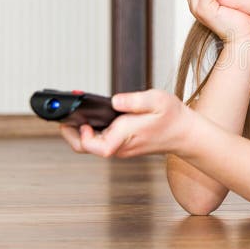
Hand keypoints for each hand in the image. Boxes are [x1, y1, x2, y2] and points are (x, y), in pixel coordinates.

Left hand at [58, 89, 193, 157]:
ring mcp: (121, 147)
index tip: (82, 122)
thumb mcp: (157, 101)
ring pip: (93, 145)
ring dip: (80, 131)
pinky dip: (91, 131)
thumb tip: (114, 101)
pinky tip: (90, 117)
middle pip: (87, 148)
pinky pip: (101, 141)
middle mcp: (121, 146)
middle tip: (64, 117)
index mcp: (126, 136)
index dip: (83, 137)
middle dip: (71, 134)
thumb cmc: (172, 117)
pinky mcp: (122, 145)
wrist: (185, 134)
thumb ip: (135, 100)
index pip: (97, 147)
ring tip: (75, 113)